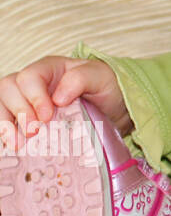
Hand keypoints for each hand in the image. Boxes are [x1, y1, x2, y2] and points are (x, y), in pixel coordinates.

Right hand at [0, 56, 132, 149]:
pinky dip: (6, 133)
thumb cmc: (106, 87)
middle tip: (32, 133)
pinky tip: (11, 146)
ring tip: (17, 144)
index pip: (29, 77)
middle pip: (8, 90)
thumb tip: (57, 98)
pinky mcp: (25, 120)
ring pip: (1, 106)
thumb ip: (80, 79)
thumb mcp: (101, 77)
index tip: (47, 117)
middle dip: (17, 112)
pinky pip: (7, 123)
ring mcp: (26, 102)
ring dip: (4, 125)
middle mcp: (32, 84)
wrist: (114, 107)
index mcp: (48, 68)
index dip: (33, 97)